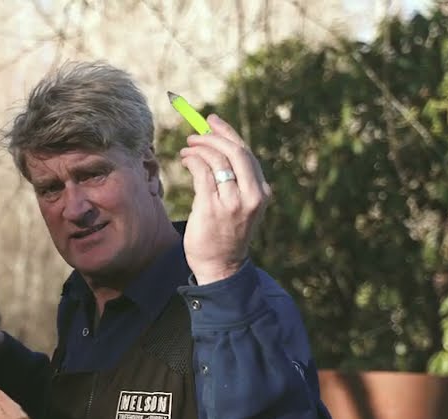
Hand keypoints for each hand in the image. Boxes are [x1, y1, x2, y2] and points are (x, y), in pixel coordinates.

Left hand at [177, 114, 271, 283]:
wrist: (220, 266)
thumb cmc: (226, 234)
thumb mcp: (241, 207)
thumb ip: (237, 183)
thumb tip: (219, 150)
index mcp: (262, 192)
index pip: (246, 154)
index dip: (228, 134)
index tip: (212, 122)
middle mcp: (252, 196)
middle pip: (235, 152)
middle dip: (213, 137)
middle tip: (195, 134)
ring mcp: (233, 202)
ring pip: (218, 160)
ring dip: (199, 149)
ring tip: (186, 149)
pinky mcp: (212, 208)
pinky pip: (202, 173)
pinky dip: (193, 161)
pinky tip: (185, 160)